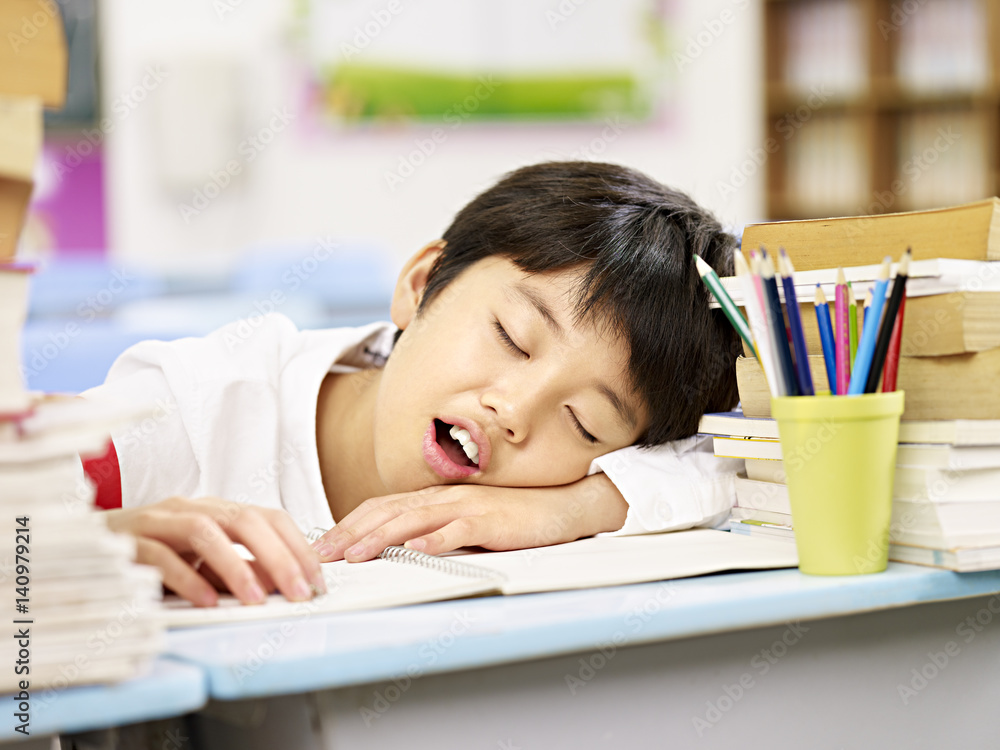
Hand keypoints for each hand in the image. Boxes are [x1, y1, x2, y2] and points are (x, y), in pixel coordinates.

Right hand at [103, 496, 325, 606]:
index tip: (317, 580)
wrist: (88, 544)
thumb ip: (243, 569)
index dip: (298, 546)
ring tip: (257, 599)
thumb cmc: (156, 555)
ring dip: (236, 567)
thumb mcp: (207, 562)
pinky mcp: (129, 539)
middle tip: (300, 592)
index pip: (270, 517)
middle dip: (279, 556)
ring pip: (205, 531)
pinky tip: (206, 602)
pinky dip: (187, 578)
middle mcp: (194, 507)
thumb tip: (288, 584)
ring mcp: (160, 519)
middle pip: (245, 520)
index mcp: (219, 510)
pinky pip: (161, 554)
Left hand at [313, 473, 628, 561]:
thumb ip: (434, 530)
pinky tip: (417, 550)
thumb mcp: (464, 522)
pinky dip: (435, 540)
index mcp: (435, 497)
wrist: (560, 505)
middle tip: (324, 554)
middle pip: (387, 511)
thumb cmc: (512, 517)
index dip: (349, 524)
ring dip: (381, 537)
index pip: (381, 506)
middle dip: (351, 532)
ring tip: (356, 554)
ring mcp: (466, 507)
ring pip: (414, 520)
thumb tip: (397, 549)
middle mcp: (444, 498)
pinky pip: (458, 530)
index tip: (324, 545)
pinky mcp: (489, 521)